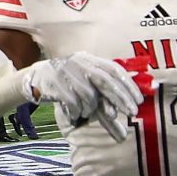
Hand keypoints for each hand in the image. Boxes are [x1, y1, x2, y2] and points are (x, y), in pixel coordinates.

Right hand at [22, 54, 148, 139]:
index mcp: (91, 60)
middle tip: (133, 113)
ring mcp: (66, 72)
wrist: (36, 78)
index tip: (140, 101)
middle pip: (105, 81)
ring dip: (90, 110)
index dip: (128, 85)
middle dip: (120, 98)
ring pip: (89, 96)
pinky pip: (74, 104)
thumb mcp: (88, 83)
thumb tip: (133, 111)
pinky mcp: (55, 84)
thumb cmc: (69, 84)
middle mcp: (80, 62)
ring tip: (84, 113)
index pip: (114, 70)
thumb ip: (107, 95)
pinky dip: (77, 113)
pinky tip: (74, 116)